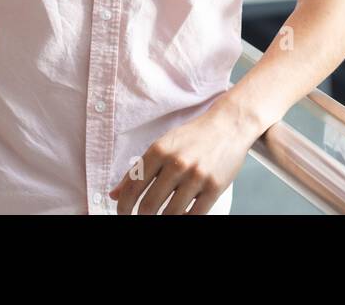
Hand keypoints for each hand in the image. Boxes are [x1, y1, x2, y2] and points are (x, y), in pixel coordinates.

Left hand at [108, 101, 258, 214]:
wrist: (229, 124)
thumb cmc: (194, 136)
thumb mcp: (162, 145)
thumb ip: (138, 170)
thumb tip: (115, 195)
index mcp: (159, 151)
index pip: (132, 188)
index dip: (123, 207)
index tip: (123, 213)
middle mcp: (176, 163)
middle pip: (149, 206)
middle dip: (143, 216)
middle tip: (144, 216)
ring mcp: (197, 176)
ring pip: (171, 214)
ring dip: (163, 220)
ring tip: (163, 215)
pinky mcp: (214, 187)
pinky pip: (194, 215)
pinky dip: (184, 218)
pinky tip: (181, 214)